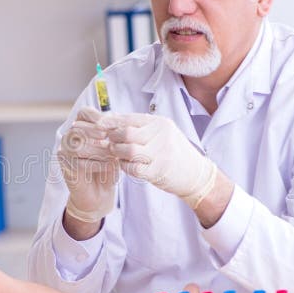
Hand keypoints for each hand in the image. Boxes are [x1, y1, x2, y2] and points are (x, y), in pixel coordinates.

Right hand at [58, 107, 118, 222]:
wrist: (100, 193)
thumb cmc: (108, 167)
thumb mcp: (115, 147)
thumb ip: (113, 133)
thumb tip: (115, 118)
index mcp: (82, 127)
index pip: (83, 113)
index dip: (95, 116)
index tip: (108, 124)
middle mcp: (70, 138)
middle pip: (78, 128)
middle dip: (96, 133)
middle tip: (111, 139)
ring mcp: (65, 153)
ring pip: (77, 146)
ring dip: (98, 150)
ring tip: (113, 155)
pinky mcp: (65, 168)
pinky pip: (78, 163)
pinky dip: (96, 163)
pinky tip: (108, 165)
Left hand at [101, 112, 216, 208]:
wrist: (195, 173)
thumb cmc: (173, 152)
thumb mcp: (160, 133)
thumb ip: (139, 126)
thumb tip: (111, 119)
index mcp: (160, 123)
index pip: (129, 118)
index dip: (111, 122)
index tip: (98, 126)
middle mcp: (162, 135)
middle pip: (126, 133)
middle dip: (113, 139)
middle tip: (110, 143)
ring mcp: (161, 153)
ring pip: (129, 150)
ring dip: (118, 153)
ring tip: (117, 154)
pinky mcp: (159, 170)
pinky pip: (134, 168)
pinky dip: (125, 167)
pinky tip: (126, 165)